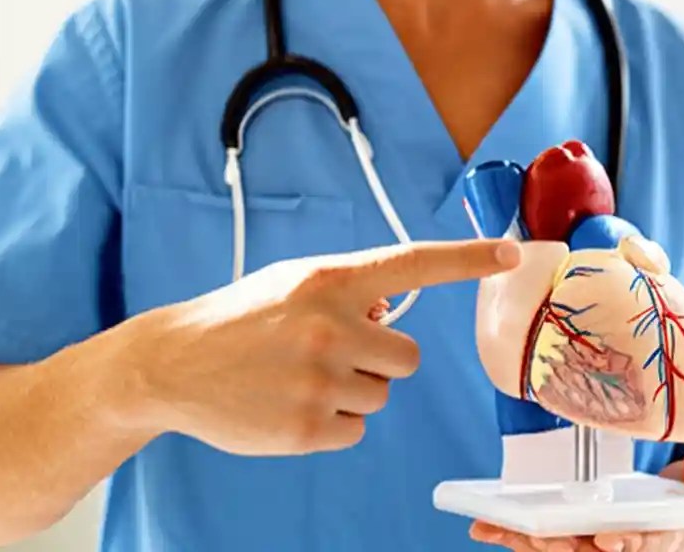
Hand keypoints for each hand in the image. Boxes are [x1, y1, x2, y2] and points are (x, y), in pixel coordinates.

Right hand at [120, 239, 520, 454]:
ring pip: (381, 395)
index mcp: (330, 280)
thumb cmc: (241, 320)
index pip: (413, 264)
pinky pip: (356, 430)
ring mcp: (318, 380)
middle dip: (379, 359)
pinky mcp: (305, 428)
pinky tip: (291, 405)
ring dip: (352, 391)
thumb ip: (349, 291)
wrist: (171, 365)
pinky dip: (332, 423)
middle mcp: (330, 326)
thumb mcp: (293, 284)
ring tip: (298, 378)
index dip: (468, 259)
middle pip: (408, 357)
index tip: (513, 254)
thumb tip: (395, 310)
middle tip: (329, 354)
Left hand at [470, 444, 683, 551]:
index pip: (649, 545)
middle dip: (560, 544)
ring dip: (525, 541)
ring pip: (560, 550)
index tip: (607, 537)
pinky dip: (513, 535)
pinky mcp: (575, 537)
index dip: (629, 543)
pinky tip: (483, 526)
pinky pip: (542, 540)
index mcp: (667, 537)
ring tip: (489, 527)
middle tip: (532, 531)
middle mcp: (626, 547)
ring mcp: (598, 545)